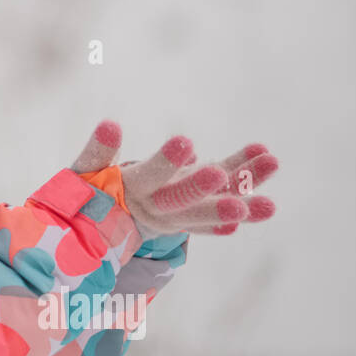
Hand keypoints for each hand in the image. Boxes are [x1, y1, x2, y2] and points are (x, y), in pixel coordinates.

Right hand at [70, 120, 278, 238]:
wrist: (97, 230)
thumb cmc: (90, 192)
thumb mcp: (84, 172)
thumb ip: (97, 151)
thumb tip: (111, 125)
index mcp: (131, 194)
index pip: (150, 178)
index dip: (165, 162)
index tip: (187, 142)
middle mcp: (157, 209)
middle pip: (185, 202)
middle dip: (209, 195)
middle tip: (234, 189)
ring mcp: (177, 215)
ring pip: (210, 209)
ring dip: (242, 201)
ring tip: (271, 192)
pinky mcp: (189, 214)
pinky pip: (218, 208)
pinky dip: (239, 201)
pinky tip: (263, 187)